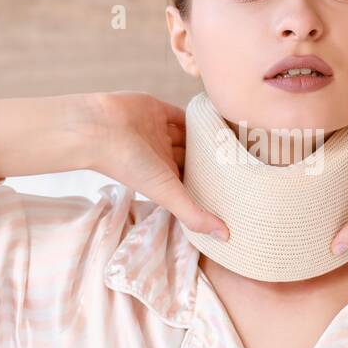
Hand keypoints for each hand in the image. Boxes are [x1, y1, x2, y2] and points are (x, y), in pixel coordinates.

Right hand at [85, 91, 228, 239]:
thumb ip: (194, 215)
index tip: (239, 186)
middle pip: (195, 158)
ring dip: (210, 136)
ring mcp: (161, 133)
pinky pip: (184, 114)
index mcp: (165, 178)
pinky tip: (220, 115)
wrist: (101, 129)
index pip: (194, 183)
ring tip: (239, 136)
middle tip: (246, 159)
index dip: (214, 184)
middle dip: (215, 159)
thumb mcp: (166, 194)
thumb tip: (226, 237)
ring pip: (192, 136)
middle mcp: (163, 156)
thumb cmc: (129, 165)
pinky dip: (200, 115)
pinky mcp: (159, 111)